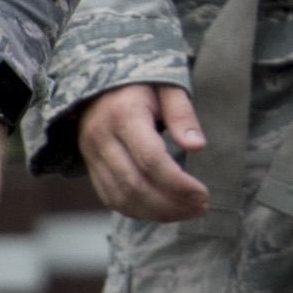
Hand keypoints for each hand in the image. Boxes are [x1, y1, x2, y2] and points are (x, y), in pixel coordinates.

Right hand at [75, 80, 212, 222]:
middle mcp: (102, 137)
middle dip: (171, 204)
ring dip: (156, 213)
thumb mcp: (168, 87)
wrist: (102, 79)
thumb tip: (197, 146)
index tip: (202, 194)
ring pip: (121, 198)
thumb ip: (182, 114)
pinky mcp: (90, 165)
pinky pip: (110, 198)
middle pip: (135, 185)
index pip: (151, 160)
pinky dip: (137, 211)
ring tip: (186, 212)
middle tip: (200, 207)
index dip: (178, 184)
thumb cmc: (142, 82)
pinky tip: (162, 211)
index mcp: (123, 114)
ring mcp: (91, 154)